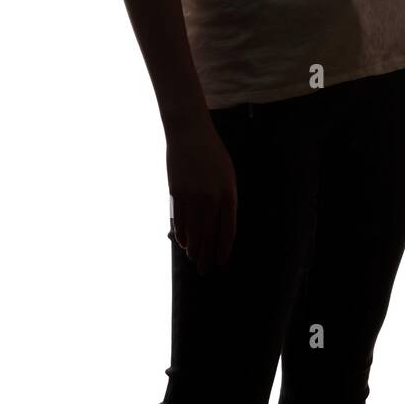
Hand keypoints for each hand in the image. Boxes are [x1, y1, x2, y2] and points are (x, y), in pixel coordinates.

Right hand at [166, 113, 237, 275]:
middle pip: (209, 235)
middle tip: (206, 270)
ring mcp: (192, 195)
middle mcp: (211, 197)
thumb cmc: (212, 154)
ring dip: (194, 249)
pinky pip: (180, 220)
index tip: (221, 262)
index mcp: (228, 192)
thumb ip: (226, 199)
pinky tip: (184, 243)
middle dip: (208, 255)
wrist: (190, 133)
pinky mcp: (176, 193)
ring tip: (195, 260)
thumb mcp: (227, 175)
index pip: (227, 230)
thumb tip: (221, 226)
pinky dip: (182, 234)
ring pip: (193, 231)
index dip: (223, 249)